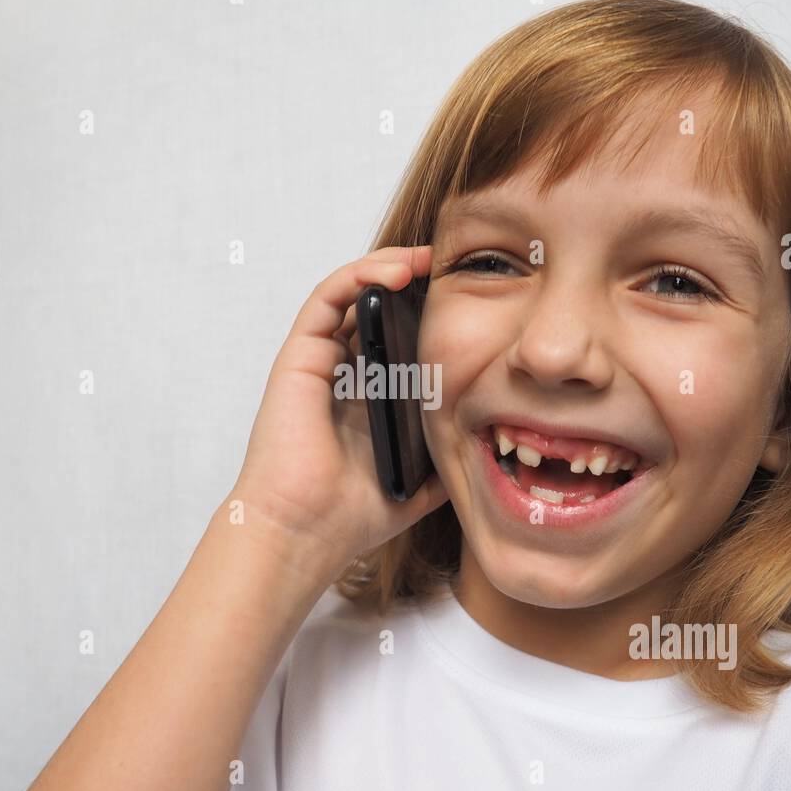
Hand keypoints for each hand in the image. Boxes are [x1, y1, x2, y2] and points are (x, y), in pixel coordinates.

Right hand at [229, 245, 449, 574]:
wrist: (309, 529)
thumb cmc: (355, 513)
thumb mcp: (423, 480)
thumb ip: (448, 458)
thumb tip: (491, 446)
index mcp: (371, 397)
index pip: (400, 337)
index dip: (431, 313)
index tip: (474, 301)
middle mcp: (344, 373)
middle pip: (379, 307)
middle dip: (416, 282)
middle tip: (456, 269)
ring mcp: (320, 361)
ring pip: (353, 292)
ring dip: (391, 267)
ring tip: (428, 260)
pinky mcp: (300, 355)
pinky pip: (328, 297)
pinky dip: (360, 275)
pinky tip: (397, 272)